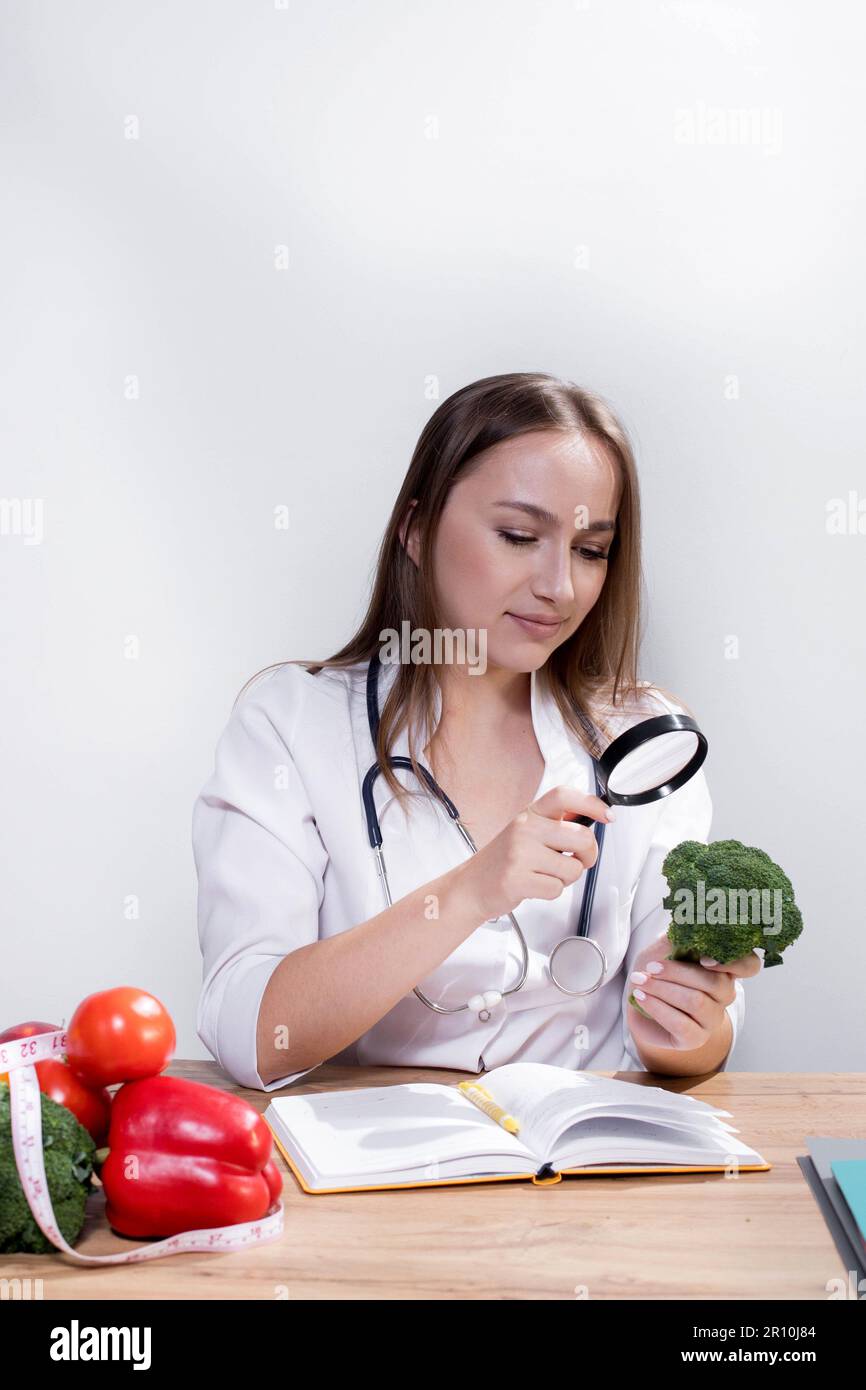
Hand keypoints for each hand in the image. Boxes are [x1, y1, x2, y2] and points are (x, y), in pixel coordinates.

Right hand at [453, 784, 612, 922]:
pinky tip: (534, 885)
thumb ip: (556, 824)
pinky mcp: (517, 879)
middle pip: (582, 837)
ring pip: (573, 868)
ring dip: (566, 878)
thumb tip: (592, 816)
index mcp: (530, 814)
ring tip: (545, 874)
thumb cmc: (504, 860)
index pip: (564, 796)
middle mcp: (525, 828)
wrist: (472, 885)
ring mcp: (520, 853)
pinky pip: (557, 889)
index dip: (592, 803)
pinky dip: (551, 892)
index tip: (608, 815)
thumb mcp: (527, 831)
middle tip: (576, 860)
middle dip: (588, 855)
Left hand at [626, 931, 761, 1053]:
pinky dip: (657, 1007)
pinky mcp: (695, 1039)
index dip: (734, 963)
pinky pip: (680, 1023)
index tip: (704, 958)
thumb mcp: (664, 948)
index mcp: (724, 968)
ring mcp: (712, 1019)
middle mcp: (725, 995)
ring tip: (639, 981)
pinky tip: (640, 996)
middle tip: (650, 966)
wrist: (639, 1002)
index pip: (750, 966)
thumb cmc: (656, 971)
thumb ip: (677, 938)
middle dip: (678, 972)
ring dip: (663, 989)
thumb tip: (682, 925)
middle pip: (716, 983)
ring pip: (696, 1002)